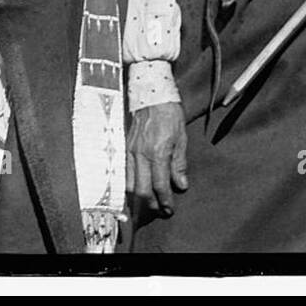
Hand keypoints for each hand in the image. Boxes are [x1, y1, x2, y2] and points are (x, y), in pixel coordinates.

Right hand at [126, 102, 187, 216]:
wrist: (151, 95)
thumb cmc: (169, 114)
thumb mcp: (181, 138)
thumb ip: (179, 163)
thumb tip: (181, 185)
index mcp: (158, 152)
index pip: (160, 185)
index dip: (165, 201)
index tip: (169, 209)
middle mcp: (141, 154)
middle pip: (142, 190)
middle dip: (151, 204)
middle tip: (160, 210)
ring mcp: (130, 151)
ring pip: (129, 184)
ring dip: (139, 198)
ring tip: (149, 203)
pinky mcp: (124, 148)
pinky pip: (124, 173)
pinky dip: (129, 185)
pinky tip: (136, 189)